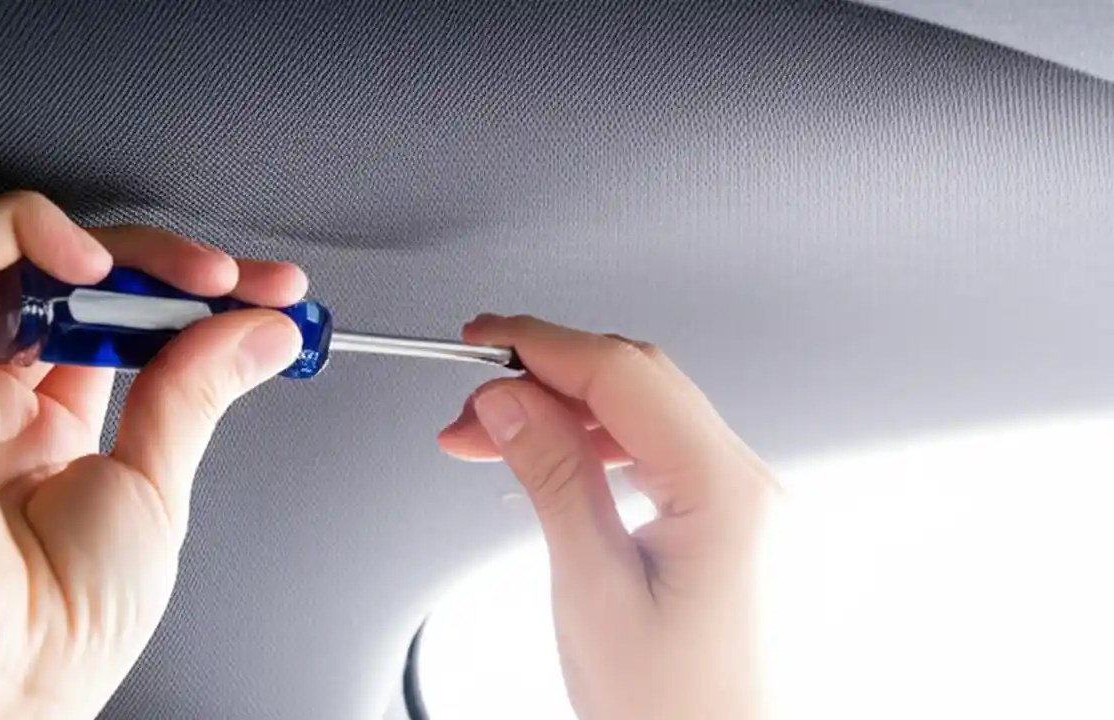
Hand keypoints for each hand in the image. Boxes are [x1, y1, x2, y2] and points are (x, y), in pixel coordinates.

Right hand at [0, 192, 305, 717]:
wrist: (0, 685)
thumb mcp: (155, 486)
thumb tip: (256, 331)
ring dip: (122, 251)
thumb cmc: (61, 620)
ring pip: (25, 257)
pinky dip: (25, 233)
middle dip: (174, 268)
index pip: (121, 322)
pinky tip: (100, 261)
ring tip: (198, 279)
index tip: (271, 297)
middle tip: (244, 281)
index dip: (199, 299)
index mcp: (47, 425)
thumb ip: (194, 391)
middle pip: (80, 285)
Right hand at [438, 316, 772, 719]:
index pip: (622, 374)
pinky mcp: (739, 528)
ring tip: (497, 438)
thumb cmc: (680, 714)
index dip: (541, 346)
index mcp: (729, 493)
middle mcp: (755, 488)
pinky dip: (605, 445)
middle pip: (639, 384)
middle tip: (472, 405)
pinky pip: (668, 455)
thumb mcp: (594, 594)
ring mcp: (752, 507)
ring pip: (651, 415)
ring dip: (570, 412)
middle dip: (547, 378)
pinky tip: (559, 459)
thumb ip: (553, 480)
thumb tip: (510, 402)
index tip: (480, 341)